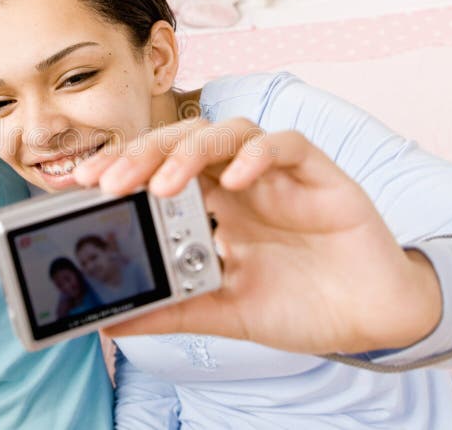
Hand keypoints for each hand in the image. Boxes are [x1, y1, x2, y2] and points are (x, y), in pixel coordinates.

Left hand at [74, 118, 441, 354]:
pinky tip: (236, 183)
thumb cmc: (299, 304)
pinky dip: (258, 156)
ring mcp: (276, 174)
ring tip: (164, 186)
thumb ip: (171, 309)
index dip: (120, 166)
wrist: (370, 318)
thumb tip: (111, 320)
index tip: (80, 183)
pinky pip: (286, 145)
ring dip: (190, 152)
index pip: (158, 169)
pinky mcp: (317, 173)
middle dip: (142, 155)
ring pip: (228, 132)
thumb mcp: (224, 311)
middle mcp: (238, 181)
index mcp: (212, 206)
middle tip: (110, 182)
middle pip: (183, 140)